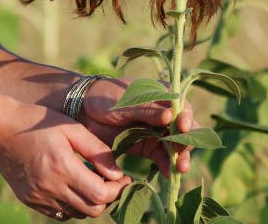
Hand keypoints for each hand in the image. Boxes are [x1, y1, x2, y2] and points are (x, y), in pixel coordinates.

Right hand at [0, 99, 131, 219]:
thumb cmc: (38, 122)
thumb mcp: (72, 128)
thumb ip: (97, 151)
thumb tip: (118, 174)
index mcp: (62, 167)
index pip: (101, 195)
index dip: (118, 189)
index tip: (125, 178)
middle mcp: (50, 188)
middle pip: (92, 210)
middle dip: (107, 197)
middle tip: (111, 180)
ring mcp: (38, 198)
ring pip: (76, 214)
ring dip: (89, 201)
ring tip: (90, 180)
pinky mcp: (29, 200)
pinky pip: (59, 213)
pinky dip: (71, 204)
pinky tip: (72, 184)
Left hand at [77, 77, 196, 177]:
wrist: (82, 111)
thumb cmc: (105, 98)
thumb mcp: (126, 102)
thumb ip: (147, 110)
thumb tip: (170, 116)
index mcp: (160, 94)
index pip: (181, 105)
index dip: (186, 116)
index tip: (183, 127)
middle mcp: (162, 113)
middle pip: (182, 128)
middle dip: (185, 141)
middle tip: (183, 152)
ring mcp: (155, 131)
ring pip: (174, 144)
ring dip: (179, 156)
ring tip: (181, 168)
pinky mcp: (146, 146)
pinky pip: (160, 156)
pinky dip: (166, 165)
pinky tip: (168, 173)